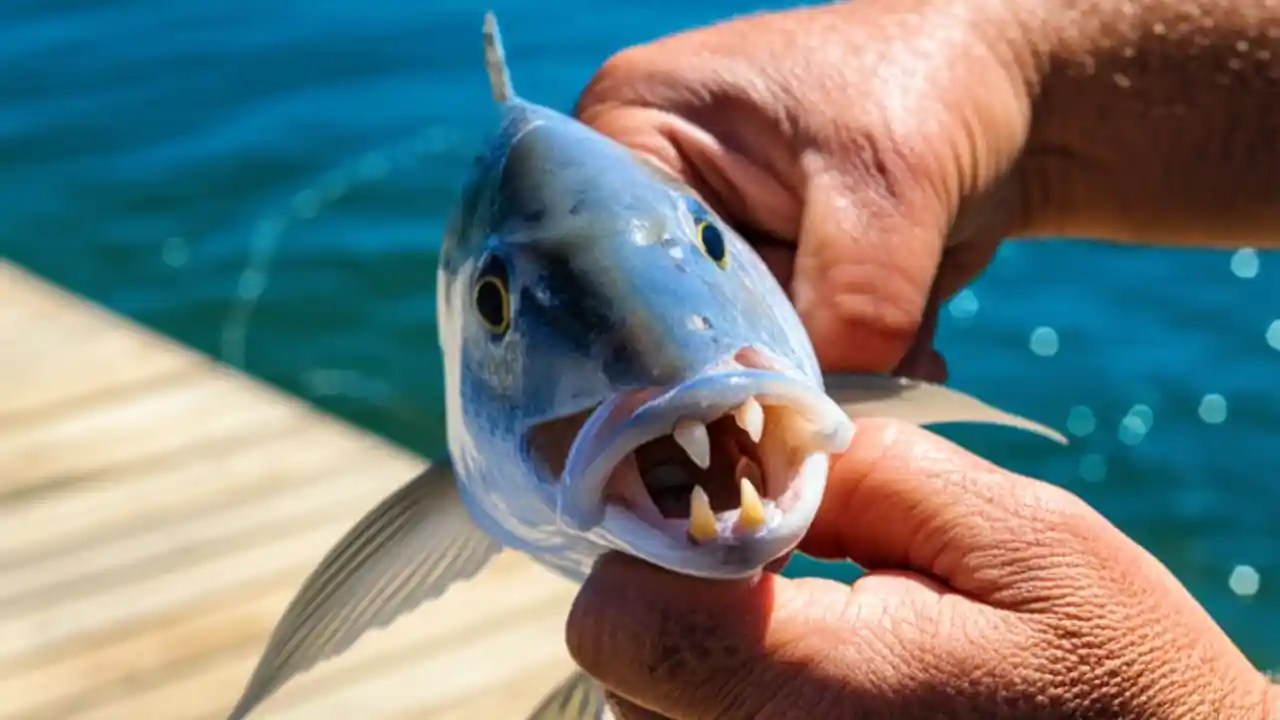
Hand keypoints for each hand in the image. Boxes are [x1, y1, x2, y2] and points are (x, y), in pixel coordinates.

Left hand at [565, 420, 1276, 718]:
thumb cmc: (1109, 674)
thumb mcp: (1014, 536)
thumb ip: (863, 469)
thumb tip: (746, 429)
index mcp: (811, 704)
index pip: (622, 614)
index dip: (657, 531)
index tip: (727, 487)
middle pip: (619, 654)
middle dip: (679, 573)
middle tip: (782, 542)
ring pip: (640, 694)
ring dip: (699, 631)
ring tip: (808, 607)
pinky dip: (719, 681)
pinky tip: (805, 660)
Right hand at [575, 0, 1279, 380]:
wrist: (1003, 92)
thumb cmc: (928, 81)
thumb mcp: (887, 180)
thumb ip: (849, 304)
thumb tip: (816, 427)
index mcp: (634, 131)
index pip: (614, 270)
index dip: (674, 352)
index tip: (751, 409)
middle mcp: (651, 198)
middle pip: (670, 329)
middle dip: (765, 372)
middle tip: (843, 400)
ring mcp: (706, 250)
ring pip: (736, 360)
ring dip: (823, 377)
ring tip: (906, 342)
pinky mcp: (760, 290)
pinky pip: (785, 365)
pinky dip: (849, 372)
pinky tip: (909, 343)